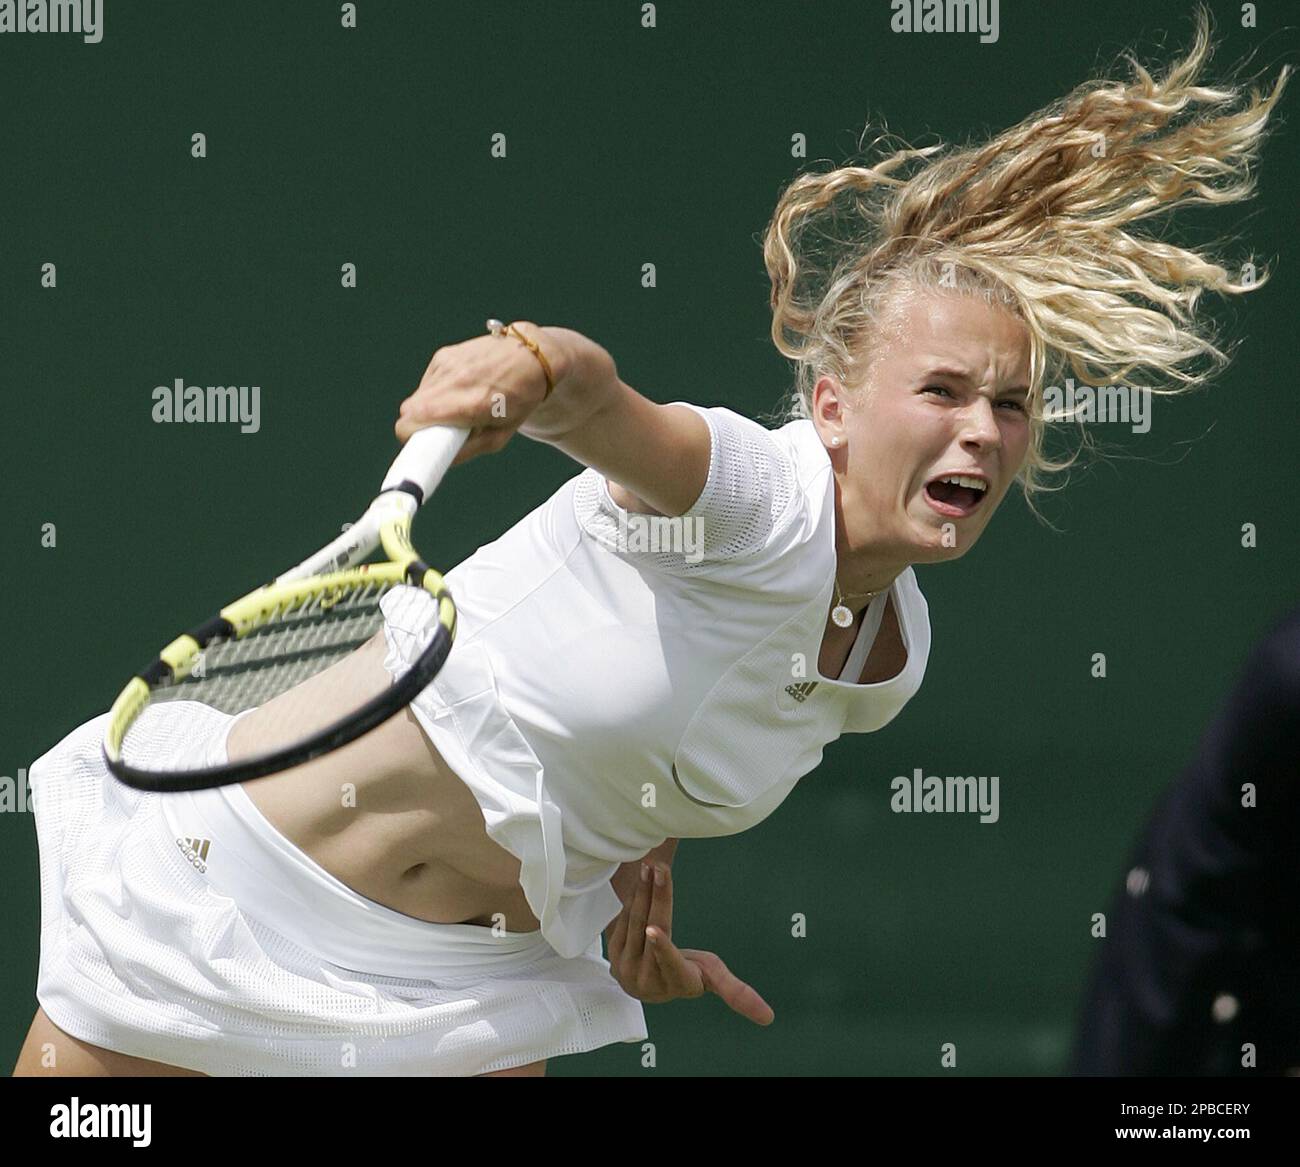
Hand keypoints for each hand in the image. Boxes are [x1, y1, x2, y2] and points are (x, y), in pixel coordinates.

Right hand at [394, 322, 561, 465]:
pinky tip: (457, 390)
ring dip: (428, 407)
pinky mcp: (444, 355)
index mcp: (471, 404)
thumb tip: (439, 460)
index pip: (416, 418)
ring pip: (417, 396)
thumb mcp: (500, 436)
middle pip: (409, 409)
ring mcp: (448, 364)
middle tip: (438, 430)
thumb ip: (467, 451)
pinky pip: (427, 382)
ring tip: (455, 408)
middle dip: (418, 424)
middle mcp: (456, 381)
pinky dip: (435, 391)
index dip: (409, 435)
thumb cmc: (519, 399)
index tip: (417, 443)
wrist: (531, 357)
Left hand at [605, 862, 774, 1025]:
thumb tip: (770, 1019)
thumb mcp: (711, 977)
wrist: (646, 974)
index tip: (653, 930)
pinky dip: (634, 897)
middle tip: (659, 869)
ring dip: (643, 891)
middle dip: (657, 897)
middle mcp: (646, 981)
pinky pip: (624, 920)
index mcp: (676, 984)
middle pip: (652, 930)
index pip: (669, 964)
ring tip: (649, 866)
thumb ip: (736, 993)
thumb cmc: (685, 971)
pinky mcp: (613, 952)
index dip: (662, 948)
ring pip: (635, 921)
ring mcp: (625, 966)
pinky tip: (641, 878)